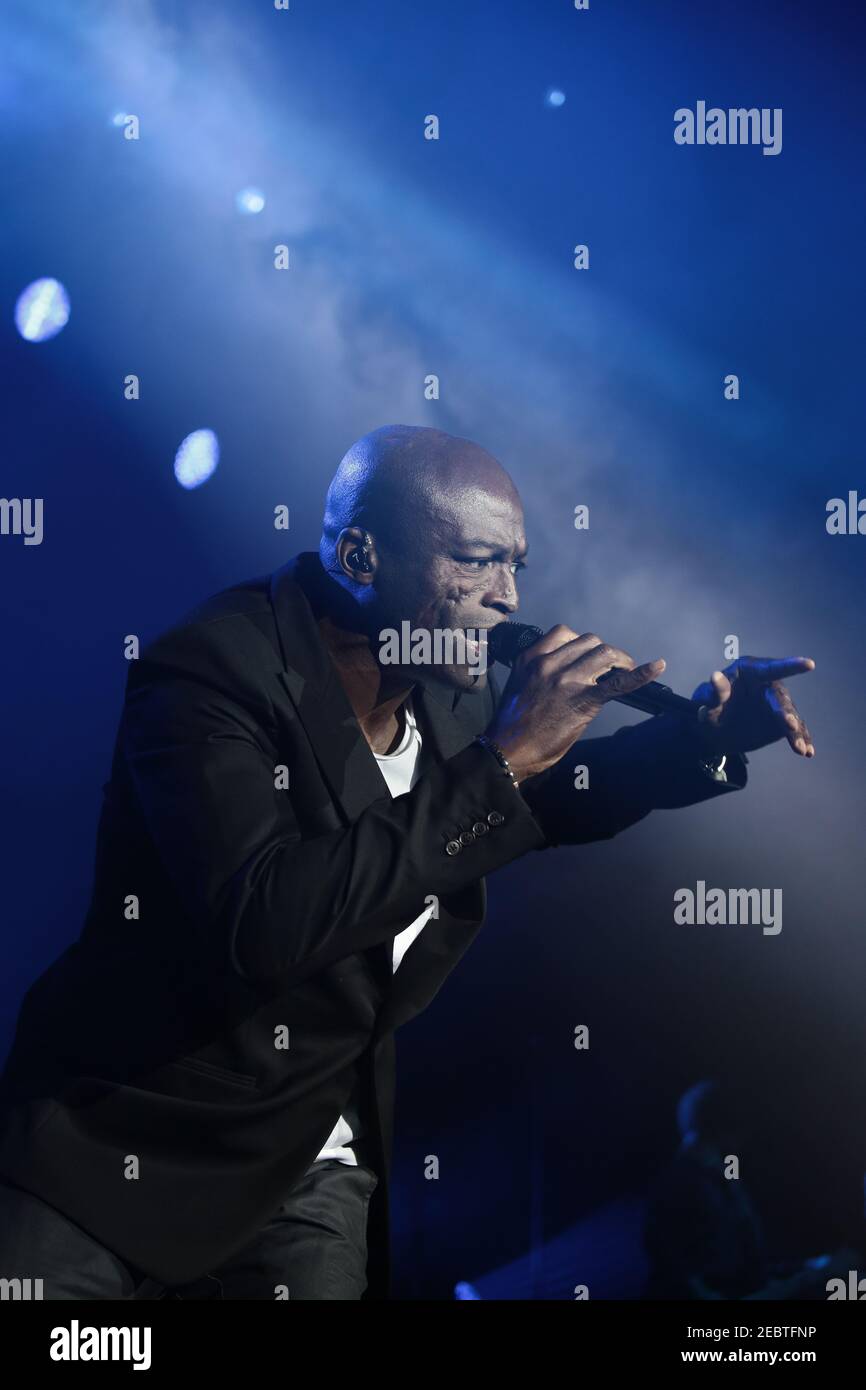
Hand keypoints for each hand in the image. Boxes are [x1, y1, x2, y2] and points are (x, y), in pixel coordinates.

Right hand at [485, 624, 665, 782]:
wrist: (507, 750)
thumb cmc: (513, 724)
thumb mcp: (521, 684)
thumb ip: (542, 670)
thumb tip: (571, 668)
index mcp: (531, 658)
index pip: (563, 632)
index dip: (581, 643)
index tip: (587, 655)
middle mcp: (549, 663)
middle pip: (589, 640)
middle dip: (603, 651)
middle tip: (611, 666)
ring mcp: (567, 680)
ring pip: (604, 652)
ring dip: (619, 659)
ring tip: (624, 669)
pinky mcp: (583, 700)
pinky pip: (618, 683)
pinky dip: (641, 674)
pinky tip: (657, 667)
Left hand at [691, 656, 815, 756]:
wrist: (715, 729)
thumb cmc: (710, 705)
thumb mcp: (707, 699)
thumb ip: (714, 691)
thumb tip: (715, 676)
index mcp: (751, 671)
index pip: (771, 668)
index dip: (790, 666)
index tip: (809, 665)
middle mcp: (768, 684)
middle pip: (780, 698)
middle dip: (785, 712)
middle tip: (789, 725)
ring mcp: (778, 704)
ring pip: (791, 717)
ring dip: (796, 732)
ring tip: (800, 749)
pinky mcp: (783, 723)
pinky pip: (795, 731)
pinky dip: (802, 740)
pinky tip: (808, 752)